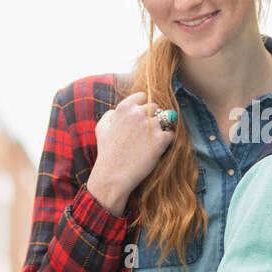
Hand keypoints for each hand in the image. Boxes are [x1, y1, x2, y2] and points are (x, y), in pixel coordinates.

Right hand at [87, 91, 177, 215]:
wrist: (113, 175)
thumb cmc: (107, 153)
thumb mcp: (101, 128)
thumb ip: (111, 114)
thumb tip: (119, 110)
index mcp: (124, 108)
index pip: (142, 96)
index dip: (142, 106)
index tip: (141, 116)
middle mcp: (138, 113)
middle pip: (155, 107)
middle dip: (153, 117)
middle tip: (147, 131)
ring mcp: (151, 126)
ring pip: (165, 120)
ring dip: (160, 128)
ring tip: (151, 141)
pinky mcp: (161, 140)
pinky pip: (170, 134)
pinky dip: (167, 140)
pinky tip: (157, 147)